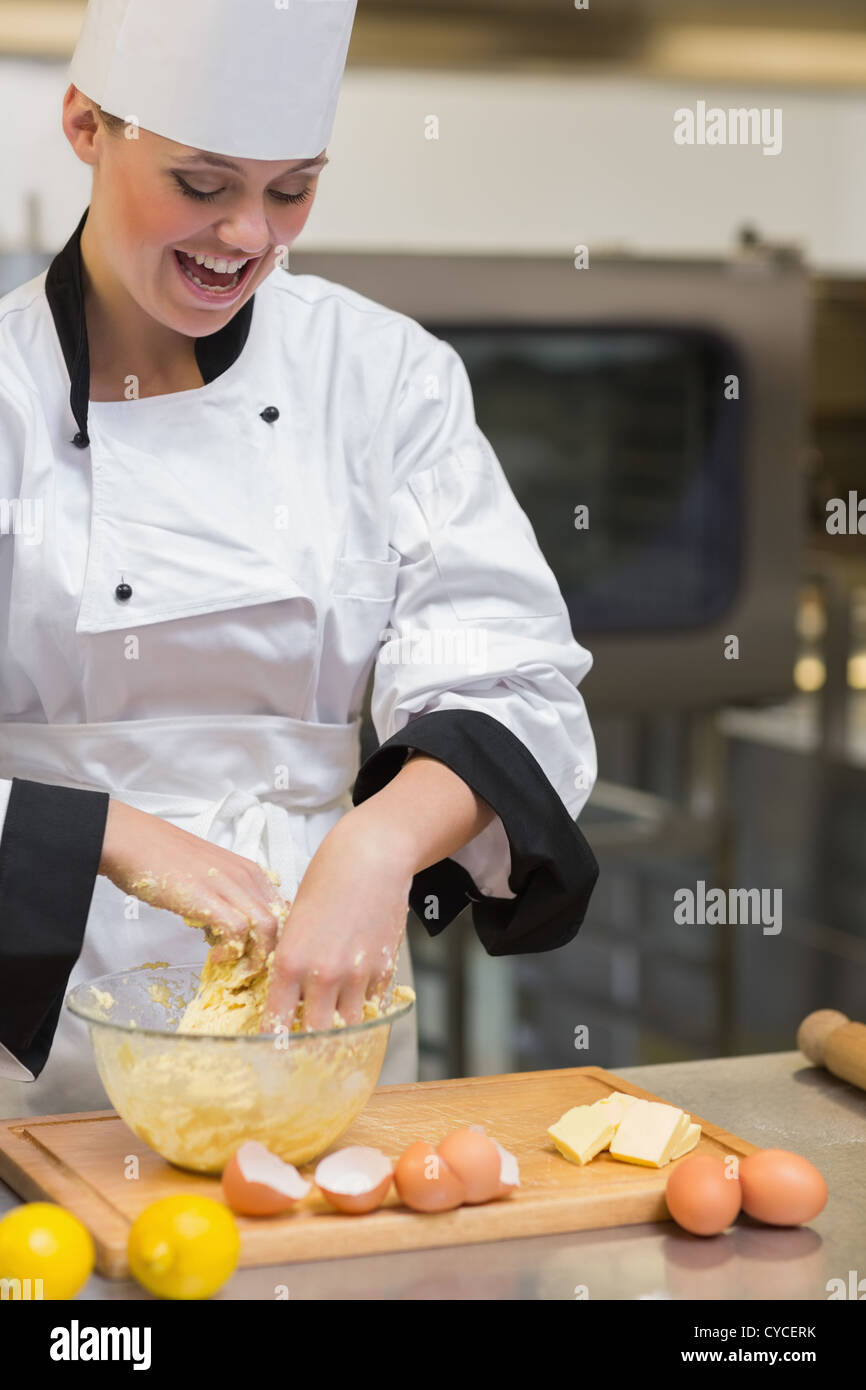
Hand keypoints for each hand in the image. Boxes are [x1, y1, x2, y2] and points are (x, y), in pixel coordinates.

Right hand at [98, 799, 288, 973]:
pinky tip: (216, 956)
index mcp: (250, 871)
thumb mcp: (208, 878)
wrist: (132, 841)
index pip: (285, 910)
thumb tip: (227, 938)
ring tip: (236, 968)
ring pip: (269, 927)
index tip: (262, 957)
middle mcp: (246, 876)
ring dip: (257, 956)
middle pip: (283, 921)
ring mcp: (228, 884)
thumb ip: (223, 903)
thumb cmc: (162, 859)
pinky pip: (238, 929)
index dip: (279, 939)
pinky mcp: (207, 896)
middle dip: (273, 953)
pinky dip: (232, 951)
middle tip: (251, 970)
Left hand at [261, 808, 413, 1031]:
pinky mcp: (384, 970)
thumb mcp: (292, 926)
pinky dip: (363, 1005)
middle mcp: (322, 975)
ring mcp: (357, 975)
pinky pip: (371, 1005)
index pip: (277, 1026)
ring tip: (334, 1022)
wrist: (369, 859)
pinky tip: (356, 991)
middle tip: (307, 1045)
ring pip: (349, 1028)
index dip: (276, 1043)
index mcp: (289, 963)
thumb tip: (288, 1004)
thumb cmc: (325, 884)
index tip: (277, 1048)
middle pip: (315, 1037)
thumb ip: (290, 967)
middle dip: (310, 1044)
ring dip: (340, 1028)